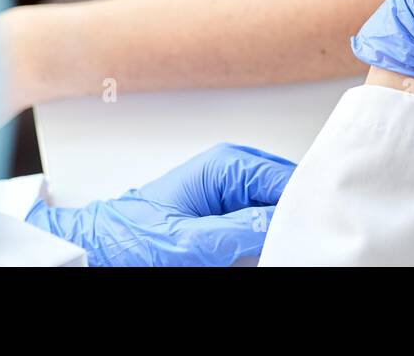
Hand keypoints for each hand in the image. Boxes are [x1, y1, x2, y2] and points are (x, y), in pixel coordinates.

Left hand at [26, 143, 296, 265]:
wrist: (100, 250)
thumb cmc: (130, 239)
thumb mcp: (190, 240)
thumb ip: (241, 229)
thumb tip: (284, 220)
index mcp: (227, 164)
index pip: (288, 178)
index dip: (304, 203)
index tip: (312, 229)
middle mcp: (234, 172)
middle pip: (287, 191)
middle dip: (294, 215)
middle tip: (297, 241)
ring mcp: (232, 193)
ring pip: (278, 209)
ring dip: (281, 227)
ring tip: (276, 246)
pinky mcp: (228, 215)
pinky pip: (262, 223)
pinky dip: (267, 236)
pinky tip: (264, 248)